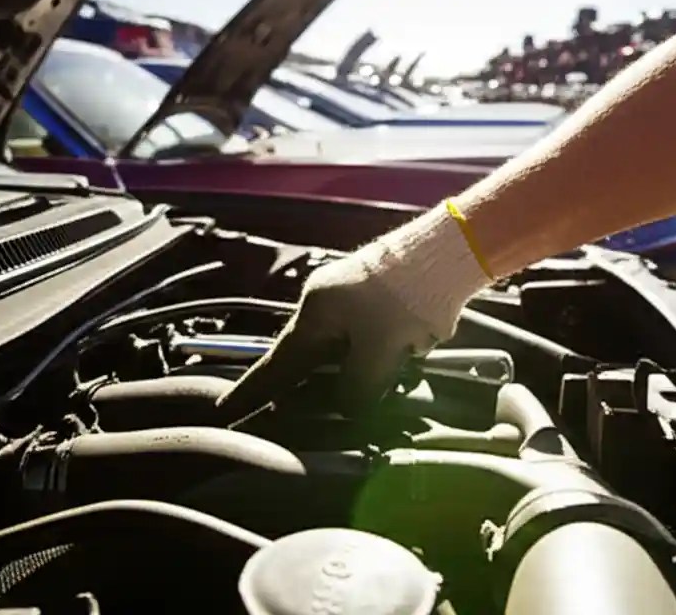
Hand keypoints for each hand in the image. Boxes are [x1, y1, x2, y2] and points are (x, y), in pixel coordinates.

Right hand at [215, 206, 490, 422]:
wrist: (449, 255)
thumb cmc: (406, 301)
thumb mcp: (376, 356)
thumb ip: (356, 391)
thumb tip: (347, 411)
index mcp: (316, 314)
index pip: (277, 364)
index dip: (253, 392)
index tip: (227, 411)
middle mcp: (329, 305)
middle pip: (310, 359)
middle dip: (308, 390)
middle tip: (294, 419)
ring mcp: (355, 301)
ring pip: (342, 353)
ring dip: (351, 377)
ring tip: (358, 398)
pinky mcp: (383, 303)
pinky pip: (367, 343)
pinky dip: (375, 363)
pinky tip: (394, 373)